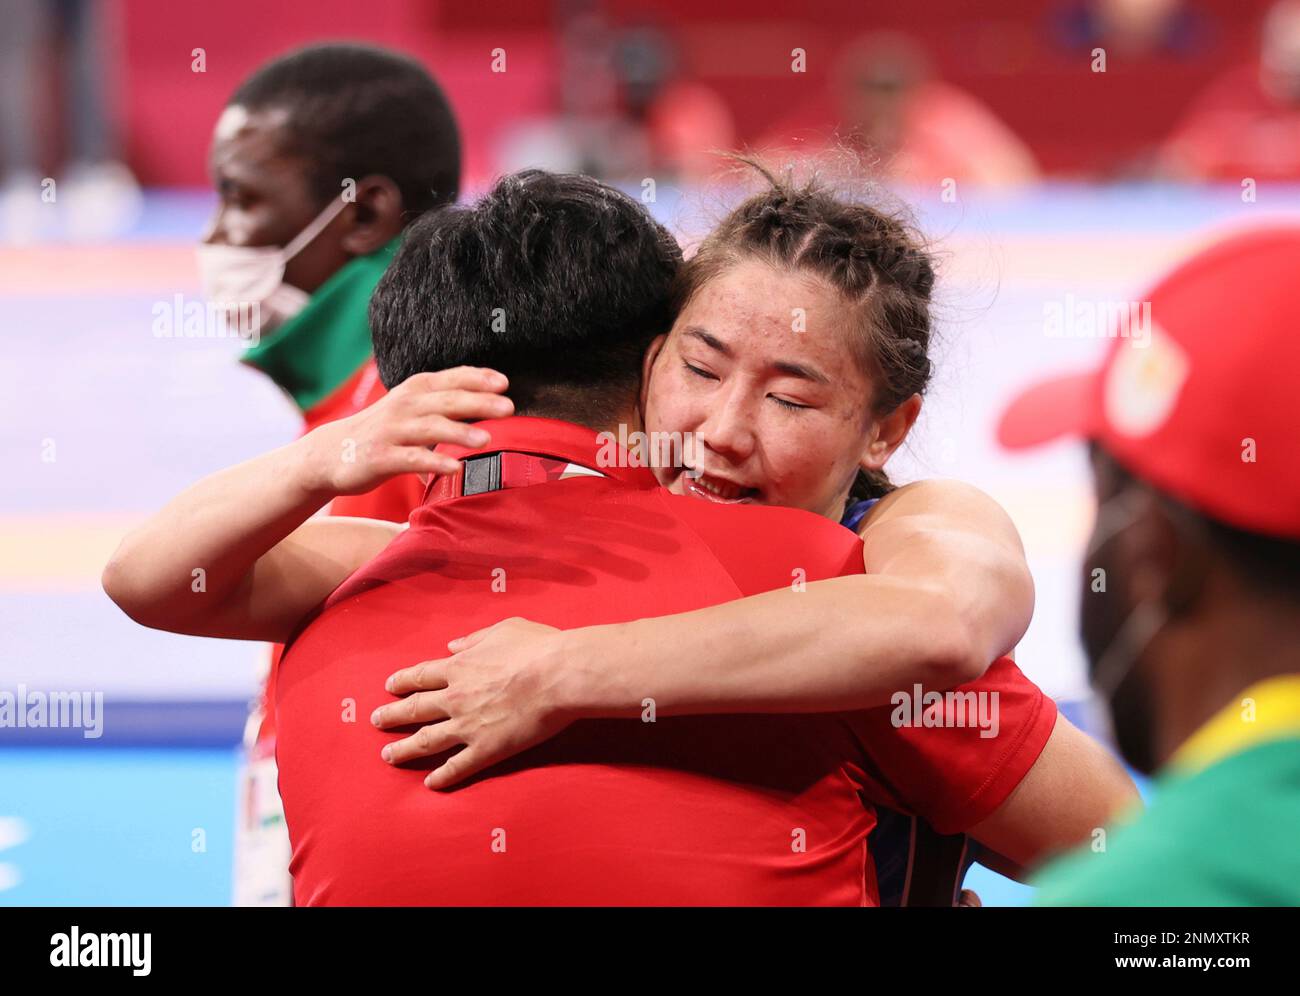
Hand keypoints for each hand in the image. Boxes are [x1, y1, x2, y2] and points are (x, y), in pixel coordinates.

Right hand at [299, 367, 513, 496]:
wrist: (331, 452)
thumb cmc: (385, 430)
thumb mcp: (412, 408)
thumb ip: (444, 402)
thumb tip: (492, 401)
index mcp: (415, 390)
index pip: (451, 378)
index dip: (478, 378)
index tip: (505, 383)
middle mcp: (405, 405)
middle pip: (446, 400)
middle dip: (478, 402)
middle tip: (508, 408)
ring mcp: (392, 431)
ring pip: (430, 428)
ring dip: (459, 431)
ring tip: (487, 439)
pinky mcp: (381, 457)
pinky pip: (411, 459)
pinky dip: (434, 461)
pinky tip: (455, 467)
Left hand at [372, 618, 576, 788]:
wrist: (559, 675)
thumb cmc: (537, 647)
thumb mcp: (503, 630)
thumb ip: (474, 639)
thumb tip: (453, 645)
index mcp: (460, 667)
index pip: (421, 675)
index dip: (402, 681)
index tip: (389, 687)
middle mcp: (456, 697)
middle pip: (415, 709)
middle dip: (392, 716)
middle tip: (376, 722)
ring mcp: (468, 726)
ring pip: (427, 740)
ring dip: (405, 749)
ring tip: (388, 756)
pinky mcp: (487, 749)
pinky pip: (458, 766)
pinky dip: (442, 776)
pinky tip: (430, 783)